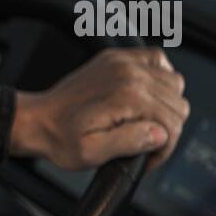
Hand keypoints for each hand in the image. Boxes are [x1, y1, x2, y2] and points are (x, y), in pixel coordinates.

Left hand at [9, 47, 189, 171]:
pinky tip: (146, 96)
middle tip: (145, 143)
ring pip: (174, 83)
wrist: (37, 120)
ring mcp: (123, 62)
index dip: (165, 147)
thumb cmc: (60, 138)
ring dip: (165, 105)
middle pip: (177, 103)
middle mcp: (128, 74)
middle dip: (166, 129)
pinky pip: (157, 60)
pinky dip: (160, 77)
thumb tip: (160, 134)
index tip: (149, 157)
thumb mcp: (91, 152)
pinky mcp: (117, 59)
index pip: (172, 122)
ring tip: (144, 123)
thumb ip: (129, 143)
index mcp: (126, 96)